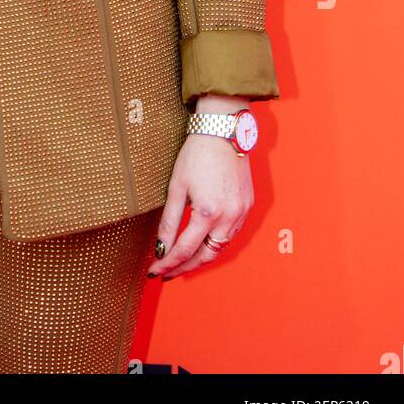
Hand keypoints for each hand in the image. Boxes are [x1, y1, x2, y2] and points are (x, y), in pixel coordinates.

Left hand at [145, 131, 252, 279]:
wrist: (223, 131)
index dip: (168, 263)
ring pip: (221, 247)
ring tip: (182, 260)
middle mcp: (229, 217)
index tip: (155, 272)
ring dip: (201, 256)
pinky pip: (232, 233)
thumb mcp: (176, 187)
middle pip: (206, 256)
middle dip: (185, 267)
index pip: (185, 250)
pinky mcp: (248, 206)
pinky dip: (216, 241)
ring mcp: (241, 213)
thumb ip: (169, 221)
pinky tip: (203, 241)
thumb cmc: (196, 154)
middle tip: (167, 272)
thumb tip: (161, 248)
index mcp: (207, 212)